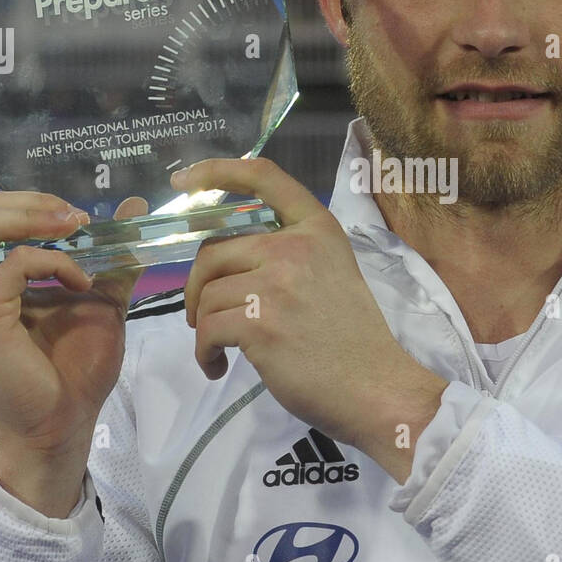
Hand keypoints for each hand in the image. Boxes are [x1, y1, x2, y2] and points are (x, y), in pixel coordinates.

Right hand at [0, 123, 147, 514]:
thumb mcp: (102, 297)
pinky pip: (16, 263)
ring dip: (38, 219)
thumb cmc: (76, 364)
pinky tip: (79, 283)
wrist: (66, 418)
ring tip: (76, 231)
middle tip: (76, 214)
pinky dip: (55, 262)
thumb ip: (112, 255)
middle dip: (32, 198)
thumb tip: (131, 211)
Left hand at [175, 158, 446, 480]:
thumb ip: (292, 257)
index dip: (216, 172)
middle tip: (202, 315)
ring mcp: (277, 284)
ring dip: (202, 327)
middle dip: (196, 286)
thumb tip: (232, 261)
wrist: (378, 388)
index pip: (263, 177)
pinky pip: (207, 329)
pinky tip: (219, 367)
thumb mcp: (333, 274)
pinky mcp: (260, 323)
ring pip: (207, 294)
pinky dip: (205, 353)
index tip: (182, 181)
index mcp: (317, 229)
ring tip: (220, 351)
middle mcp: (295, 247)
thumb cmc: (356, 340)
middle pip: (214, 250)